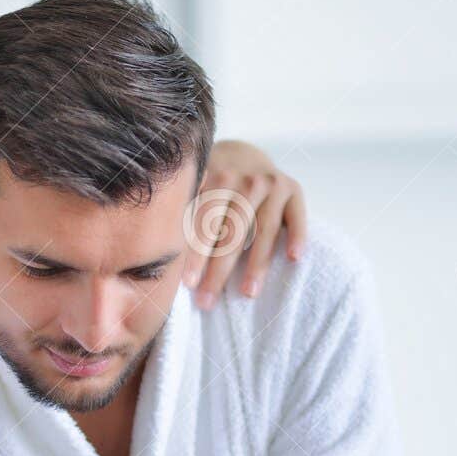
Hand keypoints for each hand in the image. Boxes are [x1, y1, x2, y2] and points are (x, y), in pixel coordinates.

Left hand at [185, 139, 307, 308]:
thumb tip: (158, 249)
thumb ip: (185, 212)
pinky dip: (298, 235)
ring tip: (248, 293)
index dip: (195, 253)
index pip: (204, 222)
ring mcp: (272, 183)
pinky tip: (294, 258)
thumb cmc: (212, 187)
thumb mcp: (198, 189)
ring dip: (257, 263)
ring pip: (265, 228)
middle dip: (219, 268)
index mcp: (216, 178)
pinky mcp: (294, 189)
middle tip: (208, 300)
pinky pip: (298, 216)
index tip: (186, 283)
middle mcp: (246, 179)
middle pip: (233, 230)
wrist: (245, 156)